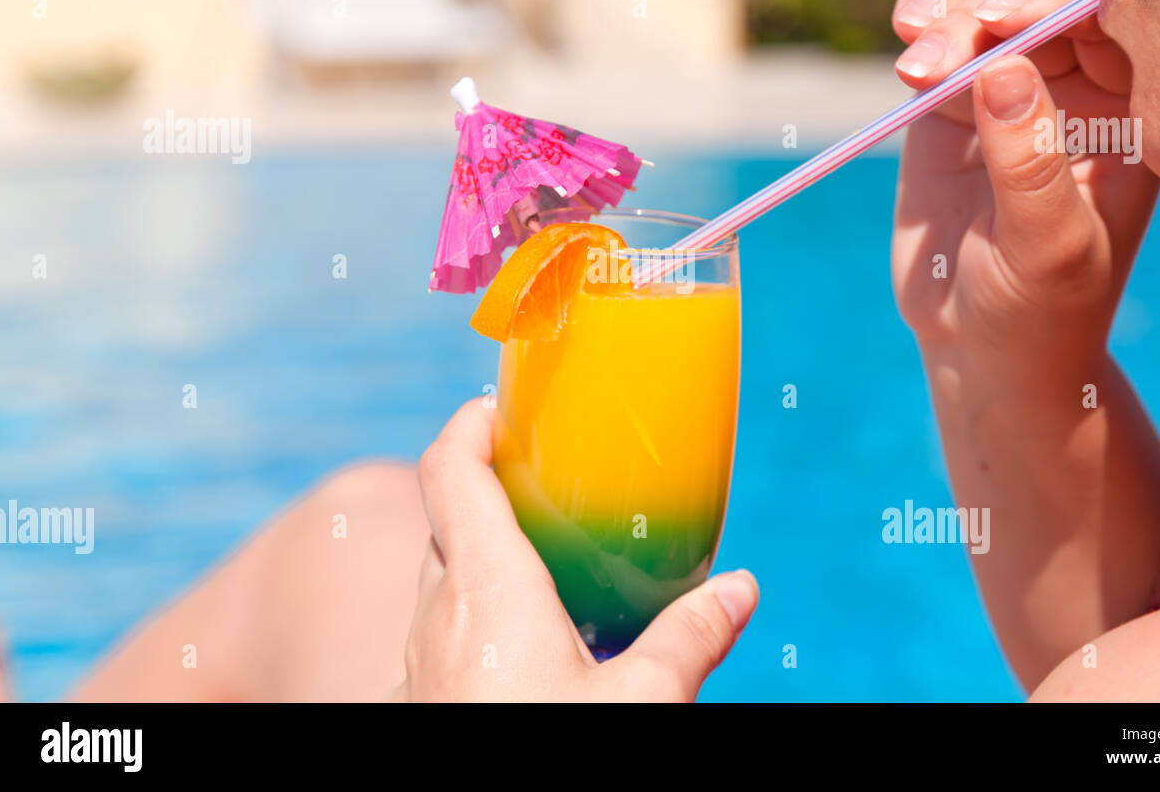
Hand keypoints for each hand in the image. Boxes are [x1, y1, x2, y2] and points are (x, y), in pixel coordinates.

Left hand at [392, 400, 757, 701]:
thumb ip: (690, 638)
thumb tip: (742, 589)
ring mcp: (417, 667)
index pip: (449, 471)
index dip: (467, 425)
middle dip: (487, 493)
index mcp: (487, 590)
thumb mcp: (641, 704)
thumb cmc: (550, 755)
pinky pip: (440, 641)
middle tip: (544, 485)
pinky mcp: (420, 705)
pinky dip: (474, 622)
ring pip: (440, 585)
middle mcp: (437, 617)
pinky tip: (522, 658)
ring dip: (479, 561)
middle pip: (447, 525)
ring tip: (545, 569)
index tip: (498, 405)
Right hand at [889, 0, 1158, 363]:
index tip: (996, 20)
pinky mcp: (954, 104)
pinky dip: (922, 21)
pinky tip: (905, 38)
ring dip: (945, 7)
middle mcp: (1077, 90)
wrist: (978, 346)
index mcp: (1130, 114)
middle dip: (984, 5)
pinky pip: (942, 36)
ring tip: (911, 56)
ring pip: (987, 0)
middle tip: (936, 43)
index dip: (1051, 2)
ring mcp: (1012, 91)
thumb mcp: (1046, 248)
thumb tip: (1001, 69)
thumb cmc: (1037, 310)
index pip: (1106, 24)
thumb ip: (1030, 164)